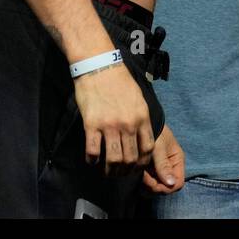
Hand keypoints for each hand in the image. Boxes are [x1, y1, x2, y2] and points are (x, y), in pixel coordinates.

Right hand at [72, 62, 154, 176]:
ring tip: (106, 171)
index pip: (147, 149)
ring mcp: (110, 125)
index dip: (142, 163)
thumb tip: (142, 136)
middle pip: (131, 158)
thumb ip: (141, 118)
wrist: (99, 66)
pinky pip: (93, 151)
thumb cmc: (119, 81)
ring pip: (114, 159)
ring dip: (110, 170)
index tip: (135, 166)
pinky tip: (91, 160)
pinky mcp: (92, 124)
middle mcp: (128, 124)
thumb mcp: (139, 98)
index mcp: (142, 117)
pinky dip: (92, 160)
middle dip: (125, 171)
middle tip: (119, 173)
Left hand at [141, 123, 184, 194]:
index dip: (166, 188)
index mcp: (177, 162)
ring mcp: (159, 170)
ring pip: (156, 187)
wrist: (141, 123)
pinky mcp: (150, 170)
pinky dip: (142, 181)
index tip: (153, 184)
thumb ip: (164, 165)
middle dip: (154, 186)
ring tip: (139, 173)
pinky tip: (136, 172)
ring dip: (147, 185)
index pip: (178, 184)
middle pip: (165, 188)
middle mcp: (170, 168)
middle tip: (143, 177)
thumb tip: (171, 184)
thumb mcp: (159, 147)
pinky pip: (147, 182)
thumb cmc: (154, 132)